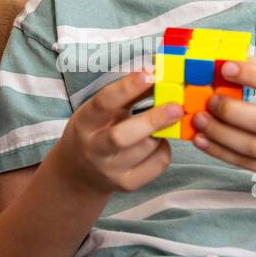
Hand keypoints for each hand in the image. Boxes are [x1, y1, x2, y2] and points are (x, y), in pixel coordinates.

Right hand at [50, 70, 182, 195]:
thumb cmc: (95, 131)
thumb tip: (157, 72)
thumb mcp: (101, 111)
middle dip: (152, 120)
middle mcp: (94, 149)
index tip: (150, 74)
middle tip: (176, 106)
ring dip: (161, 131)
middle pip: (122, 137)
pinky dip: (165, 148)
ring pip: (146, 148)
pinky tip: (158, 141)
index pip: (103, 104)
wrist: (79, 174)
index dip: (127, 88)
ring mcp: (110, 170)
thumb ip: (127, 94)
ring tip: (164, 121)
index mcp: (83, 123)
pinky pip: (158, 163)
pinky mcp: (128, 184)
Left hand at [190, 58, 255, 191]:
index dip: (254, 75)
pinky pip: (246, 163)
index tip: (226, 67)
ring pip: (252, 147)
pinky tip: (202, 140)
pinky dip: (220, 152)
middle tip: (209, 100)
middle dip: (231, 111)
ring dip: (220, 134)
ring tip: (199, 120)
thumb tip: (235, 57)